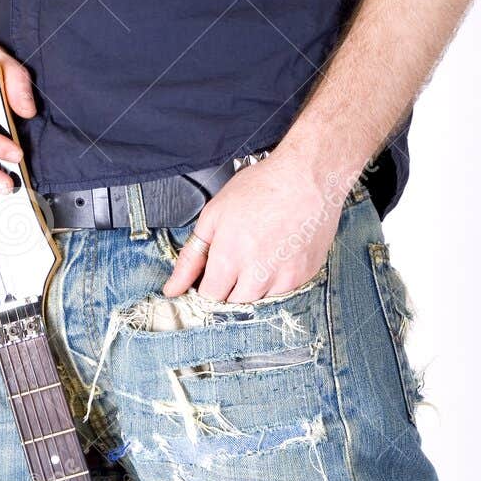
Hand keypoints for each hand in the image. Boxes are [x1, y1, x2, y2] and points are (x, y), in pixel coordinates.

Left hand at [162, 152, 350, 303]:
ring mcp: (283, 277)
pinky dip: (276, 282)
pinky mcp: (302, 277)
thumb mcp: (214, 216)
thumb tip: (172, 289)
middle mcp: (257, 273)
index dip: (207, 289)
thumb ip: (190, 258)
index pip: (209, 298)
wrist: (308, 176)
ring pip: (258, 302)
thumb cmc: (261, 188)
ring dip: (253, 288)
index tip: (211, 279)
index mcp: (229, 257)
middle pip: (234, 305)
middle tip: (237, 263)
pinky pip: (282, 294)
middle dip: (229, 290)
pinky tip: (277, 256)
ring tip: (258, 257)